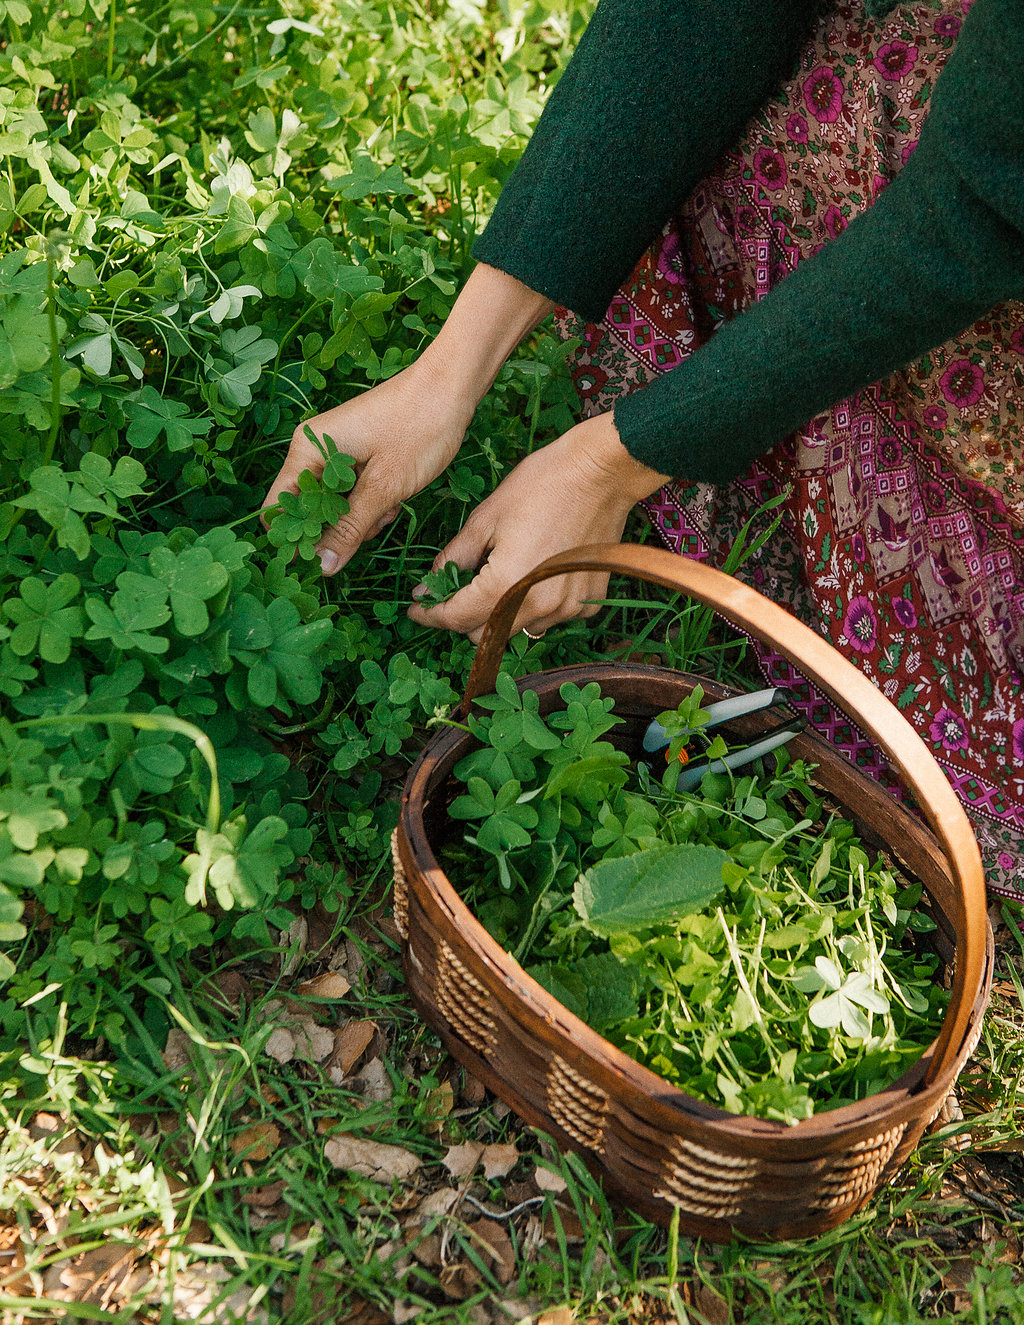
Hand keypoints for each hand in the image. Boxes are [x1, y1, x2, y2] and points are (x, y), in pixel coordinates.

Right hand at [262, 356, 474, 573]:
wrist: (451, 387)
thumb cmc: (419, 428)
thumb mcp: (384, 486)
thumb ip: (350, 528)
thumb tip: (321, 567)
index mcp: (308, 450)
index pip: (278, 506)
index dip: (294, 537)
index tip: (323, 559)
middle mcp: (313, 449)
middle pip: (305, 509)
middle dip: (334, 530)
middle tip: (371, 525)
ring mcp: (335, 452)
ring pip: (331, 506)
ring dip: (357, 519)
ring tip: (388, 509)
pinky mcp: (355, 455)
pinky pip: (350, 493)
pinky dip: (368, 504)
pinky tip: (393, 501)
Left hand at [408, 412, 669, 642]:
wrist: (602, 473)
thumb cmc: (542, 485)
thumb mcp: (486, 517)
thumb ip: (455, 557)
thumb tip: (426, 588)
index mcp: (506, 584)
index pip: (456, 618)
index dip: (430, 614)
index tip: (417, 609)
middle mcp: (538, 606)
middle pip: (484, 633)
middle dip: (464, 615)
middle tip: (457, 587)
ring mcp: (566, 608)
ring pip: (516, 629)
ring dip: (500, 613)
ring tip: (503, 574)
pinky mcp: (587, 603)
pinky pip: (548, 618)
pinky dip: (534, 605)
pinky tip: (536, 574)